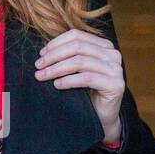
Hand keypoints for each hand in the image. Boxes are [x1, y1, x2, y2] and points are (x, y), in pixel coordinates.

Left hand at [35, 29, 123, 143]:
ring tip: (42, 76)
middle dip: (54, 56)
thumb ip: (68, 56)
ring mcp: (116, 69)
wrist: (101, 117)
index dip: (56, 43)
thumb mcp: (77, 70)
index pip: (77, 35)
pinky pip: (86, 78)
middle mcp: (112, 54)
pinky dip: (68, 80)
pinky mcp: (115, 85)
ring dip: (57, 69)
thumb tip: (43, 52)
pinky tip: (57, 85)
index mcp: (104, 45)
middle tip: (38, 66)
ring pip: (80, 62)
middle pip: (77, 47)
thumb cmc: (87, 92)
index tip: (41, 54)